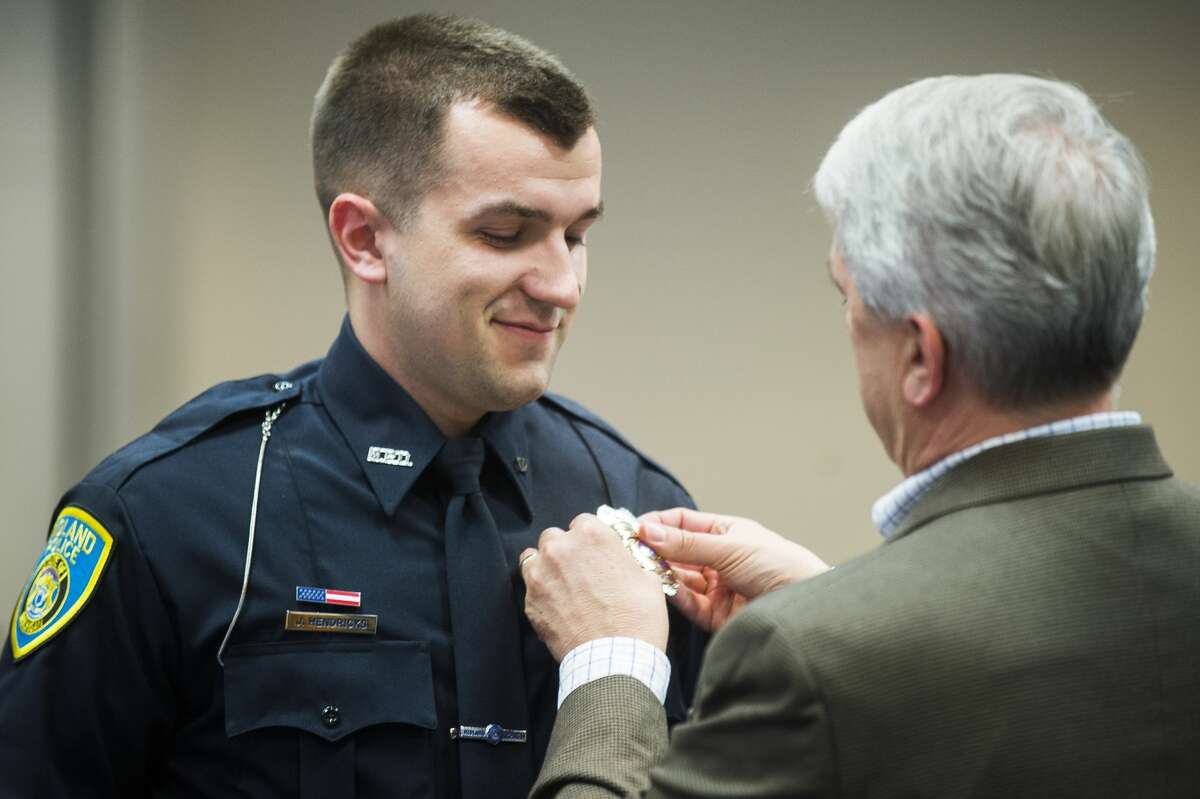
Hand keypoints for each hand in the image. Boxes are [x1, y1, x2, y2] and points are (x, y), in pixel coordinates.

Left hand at [520, 513, 668, 660]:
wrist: (615, 662)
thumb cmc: (638, 620)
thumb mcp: (647, 579)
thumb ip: (627, 560)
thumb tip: (622, 560)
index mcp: (592, 535)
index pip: (584, 521)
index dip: (592, 538)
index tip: (597, 552)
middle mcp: (561, 548)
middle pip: (555, 537)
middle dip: (566, 550)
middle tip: (581, 571)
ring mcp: (541, 575)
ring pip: (534, 557)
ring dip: (546, 567)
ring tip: (563, 586)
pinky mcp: (530, 601)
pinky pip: (529, 587)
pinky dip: (540, 593)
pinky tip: (558, 606)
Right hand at [639, 507, 830, 631]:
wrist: (805, 609)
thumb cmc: (780, 566)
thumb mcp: (730, 547)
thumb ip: (686, 543)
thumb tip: (646, 530)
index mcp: (725, 533)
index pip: (682, 523)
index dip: (657, 524)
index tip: (633, 528)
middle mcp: (717, 558)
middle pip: (676, 552)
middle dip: (654, 551)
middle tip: (630, 551)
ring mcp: (715, 586)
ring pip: (677, 578)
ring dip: (660, 574)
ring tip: (641, 570)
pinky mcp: (715, 614)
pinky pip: (686, 602)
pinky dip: (672, 595)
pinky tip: (661, 588)